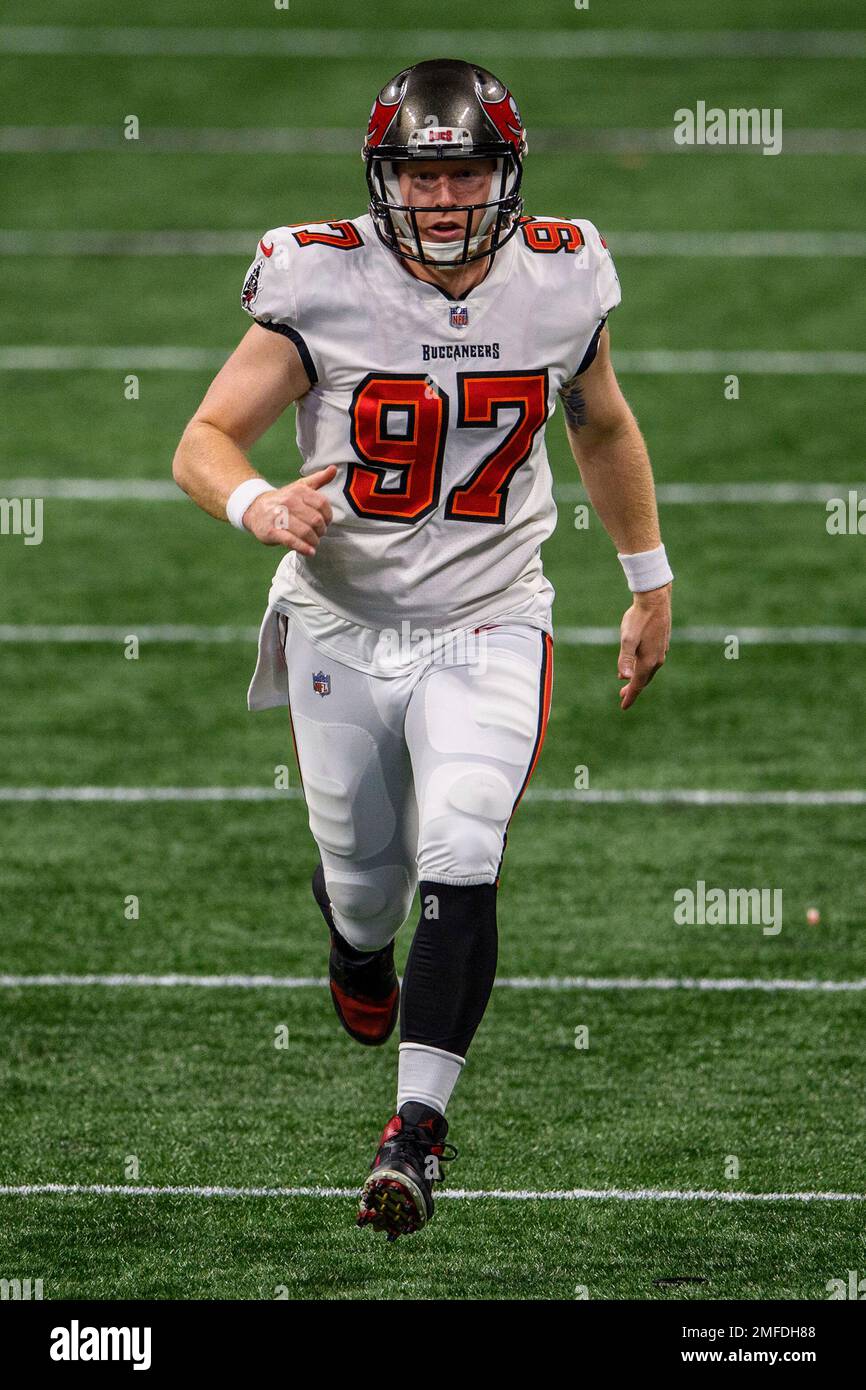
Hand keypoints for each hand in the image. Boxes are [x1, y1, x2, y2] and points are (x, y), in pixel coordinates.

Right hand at [242, 466, 336, 552]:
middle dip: (321, 531)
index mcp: (298, 491)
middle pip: (315, 520)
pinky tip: (310, 552)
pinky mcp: (271, 531)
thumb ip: (318, 479)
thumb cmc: (283, 499)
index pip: (322, 504)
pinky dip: (304, 548)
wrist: (255, 508)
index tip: (326, 522)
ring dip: (314, 541)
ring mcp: (279, 516)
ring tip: (314, 543)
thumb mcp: (300, 486)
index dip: (328, 516)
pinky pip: (291, 541)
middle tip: (319, 534)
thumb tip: (334, 469)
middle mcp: (289, 502)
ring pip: (305, 532)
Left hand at [618, 583, 670, 710]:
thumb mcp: (627, 639)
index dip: (629, 696)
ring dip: (638, 677)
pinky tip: (638, 661)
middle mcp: (657, 659)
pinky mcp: (662, 643)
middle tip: (623, 696)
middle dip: (633, 689)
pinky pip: (652, 661)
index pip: (636, 685)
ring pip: (648, 670)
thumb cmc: (639, 618)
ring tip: (627, 680)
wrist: (655, 599)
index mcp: (647, 661)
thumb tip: (624, 678)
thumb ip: (625, 659)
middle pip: (643, 680)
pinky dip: (643, 666)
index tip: (623, 707)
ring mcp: (661, 651)